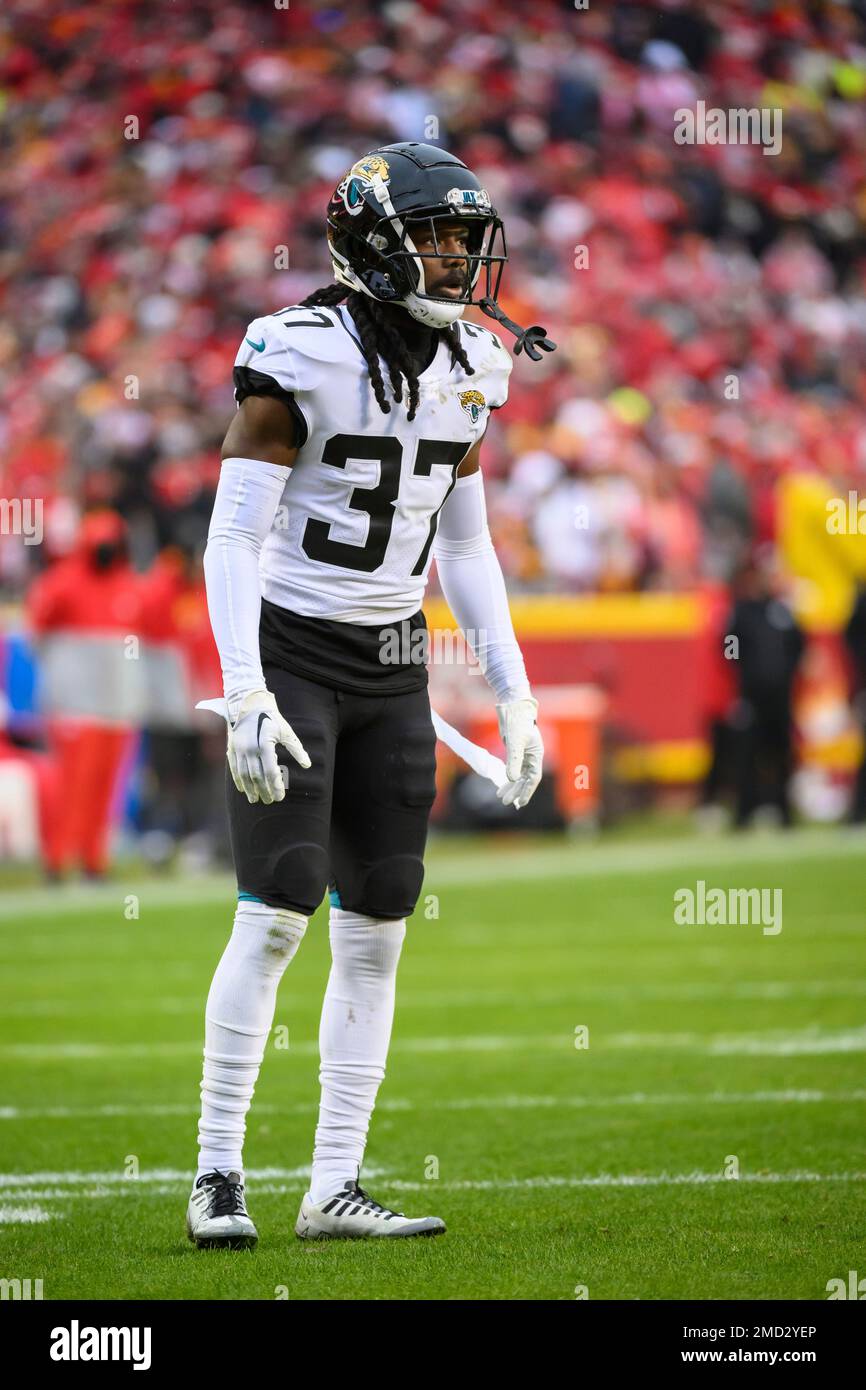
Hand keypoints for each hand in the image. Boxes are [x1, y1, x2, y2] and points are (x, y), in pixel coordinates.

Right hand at [227, 689, 309, 804]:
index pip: (270, 772)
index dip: (275, 786)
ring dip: (250, 789)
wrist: (250, 704)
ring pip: (244, 775)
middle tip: (269, 801)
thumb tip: (307, 764)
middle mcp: (250, 749)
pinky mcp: (232, 748)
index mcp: (265, 745)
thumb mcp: (286, 732)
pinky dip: (238, 780)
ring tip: (255, 799)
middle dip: (263, 791)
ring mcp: (239, 749)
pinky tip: (243, 789)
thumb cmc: (272, 719)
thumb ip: (296, 749)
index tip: (279, 797)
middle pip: (257, 776)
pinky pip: (234, 768)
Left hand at [496, 695, 542, 808]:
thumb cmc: (517, 722)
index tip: (520, 802)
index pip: (534, 778)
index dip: (527, 791)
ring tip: (501, 797)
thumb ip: (514, 761)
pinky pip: (513, 769)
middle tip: (506, 802)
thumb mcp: (514, 742)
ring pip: (519, 776)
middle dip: (517, 791)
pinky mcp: (516, 752)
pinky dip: (508, 778)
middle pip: (526, 779)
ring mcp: (524, 755)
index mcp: (536, 755)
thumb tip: (512, 779)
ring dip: (511, 786)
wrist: (513, 707)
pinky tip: (501, 786)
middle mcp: (532, 757)